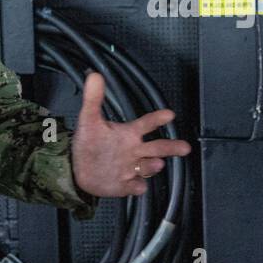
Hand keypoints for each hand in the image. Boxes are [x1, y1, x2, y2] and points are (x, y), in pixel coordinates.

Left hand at [71, 72, 191, 196]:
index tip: (169, 115)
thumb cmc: (89, 143)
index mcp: (128, 134)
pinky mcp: (125, 184)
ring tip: (157, 163)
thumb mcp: (88, 120)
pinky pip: (134, 186)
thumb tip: (94, 76)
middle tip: (184, 147)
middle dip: (171, 147)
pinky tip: (138, 185)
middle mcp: (134, 150)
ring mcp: (131, 168)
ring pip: (148, 167)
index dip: (158, 119)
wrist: (77, 168)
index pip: (147, 124)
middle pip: (157, 147)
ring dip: (153, 165)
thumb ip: (93, 98)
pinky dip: (137, 186)